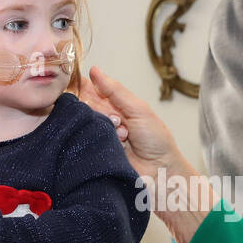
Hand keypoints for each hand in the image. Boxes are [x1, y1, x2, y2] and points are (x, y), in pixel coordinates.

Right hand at [79, 67, 186, 181]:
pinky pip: (85, 140)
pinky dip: (100, 139)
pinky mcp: (93, 152)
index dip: (86, 86)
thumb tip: (94, 70)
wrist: (160, 171)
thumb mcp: (138, 109)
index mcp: (115, 104)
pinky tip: (117, 143)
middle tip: (121, 121)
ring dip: (105, 126)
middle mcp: (104, 119)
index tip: (81, 84)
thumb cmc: (156, 140)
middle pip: (86, 104)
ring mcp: (98, 135)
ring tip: (124, 135)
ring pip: (85, 122)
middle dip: (103, 110)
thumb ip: (115, 90)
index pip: (92, 89)